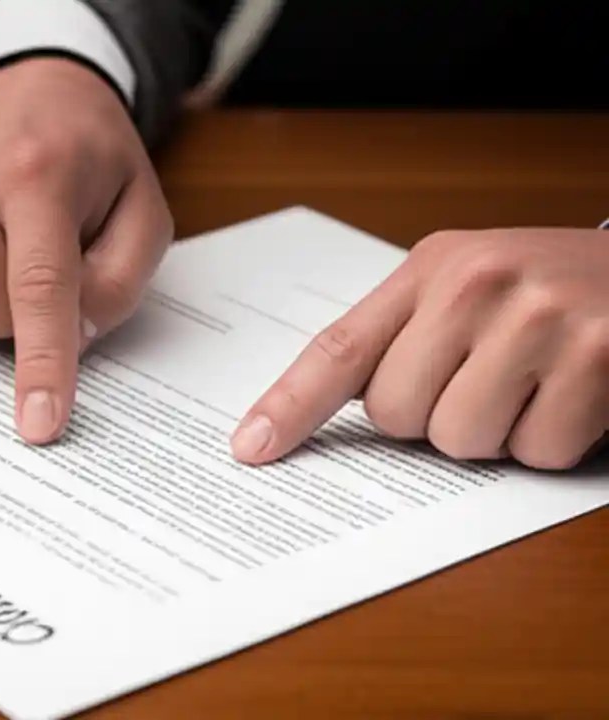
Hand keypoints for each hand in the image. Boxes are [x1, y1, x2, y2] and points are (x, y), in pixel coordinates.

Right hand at [0, 58, 172, 444]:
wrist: (19, 81)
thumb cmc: (84, 153)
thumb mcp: (139, 207)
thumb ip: (120, 281)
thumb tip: (70, 341)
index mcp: (36, 174)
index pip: (37, 290)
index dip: (41, 366)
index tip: (38, 427)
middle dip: (20, 318)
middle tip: (37, 261)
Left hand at [233, 228, 608, 469]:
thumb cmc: (549, 291)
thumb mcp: (468, 287)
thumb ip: (401, 338)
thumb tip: (302, 417)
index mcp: (433, 267)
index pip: (340, 347)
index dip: (290, 404)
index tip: (251, 448)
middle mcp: (476, 283)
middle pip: (396, 414)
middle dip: (437, 417)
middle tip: (488, 379)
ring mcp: (538, 317)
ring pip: (462, 440)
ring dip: (499, 434)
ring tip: (534, 384)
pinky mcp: (598, 356)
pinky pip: (537, 451)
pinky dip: (557, 440)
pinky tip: (577, 393)